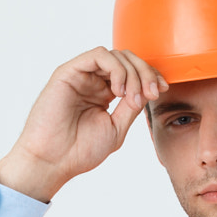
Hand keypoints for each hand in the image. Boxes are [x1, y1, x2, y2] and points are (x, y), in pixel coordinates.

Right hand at [0, 48, 166, 202]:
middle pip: (127, 60)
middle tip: (153, 92)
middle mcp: (93, 81)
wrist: (53, 161)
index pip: (133, 73)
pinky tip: (118, 90)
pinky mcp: (69, 71)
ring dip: (133, 72)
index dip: (151, 76)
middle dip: (146, 72)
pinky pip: (99, 55)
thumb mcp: (117, 127)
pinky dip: (116, 69)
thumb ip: (132, 106)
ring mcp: (81, 75)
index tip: (162, 89)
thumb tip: (147, 89)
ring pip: (116, 55)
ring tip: (131, 96)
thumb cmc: (80, 150)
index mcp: (104, 94)